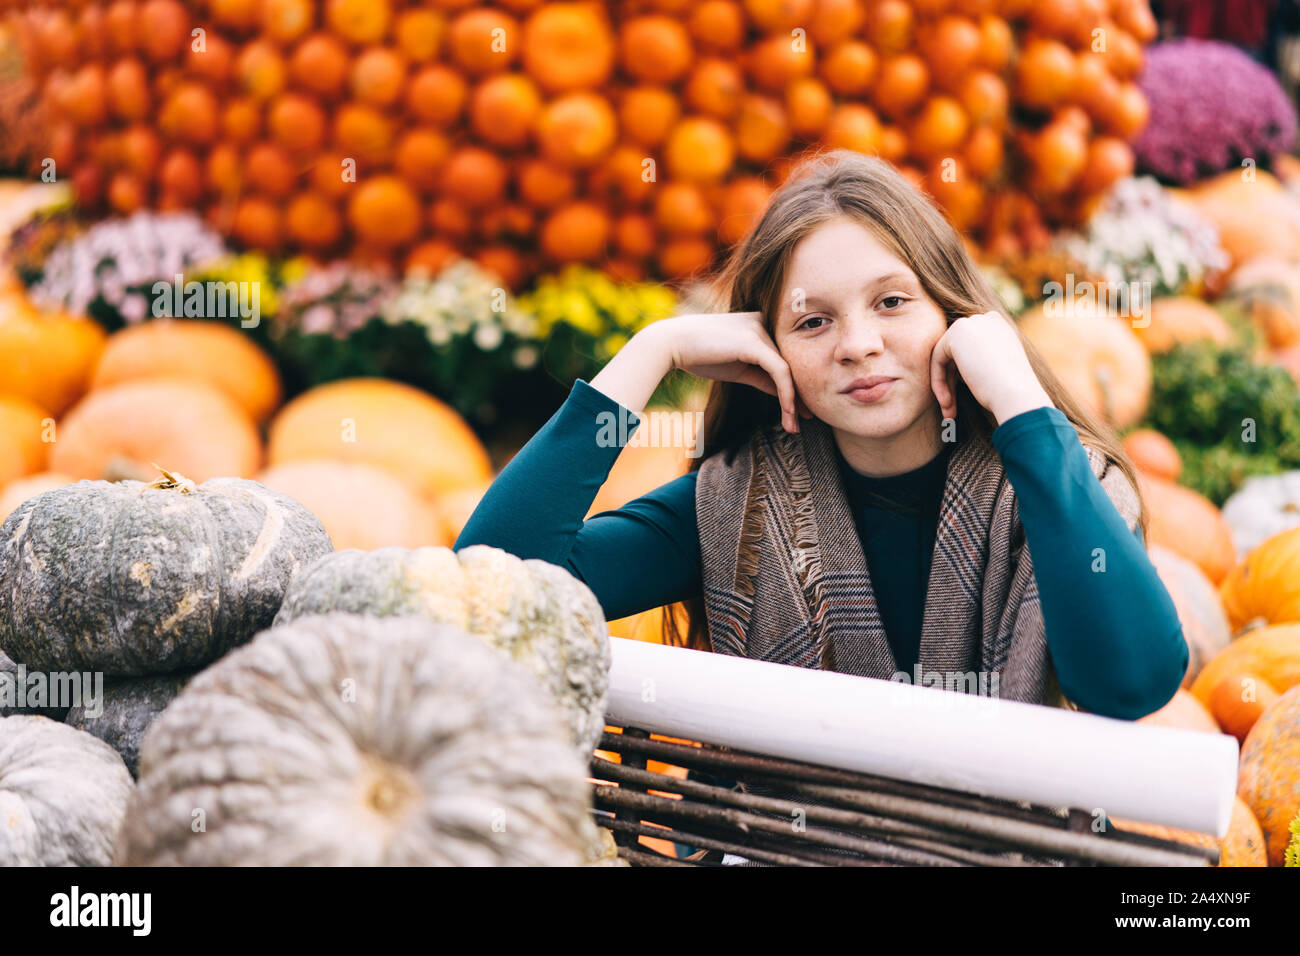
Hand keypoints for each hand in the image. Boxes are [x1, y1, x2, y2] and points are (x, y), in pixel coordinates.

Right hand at [660, 312, 812, 432]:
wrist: (671, 344)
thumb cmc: (700, 354)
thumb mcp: (738, 369)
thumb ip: (762, 377)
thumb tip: (785, 395)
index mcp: (761, 324)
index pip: (785, 358)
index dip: (796, 385)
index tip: (802, 411)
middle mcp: (765, 322)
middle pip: (791, 363)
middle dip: (800, 395)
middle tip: (808, 421)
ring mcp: (761, 329)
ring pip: (789, 369)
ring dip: (794, 401)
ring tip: (795, 426)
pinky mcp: (755, 342)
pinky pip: (780, 372)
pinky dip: (787, 395)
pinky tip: (788, 414)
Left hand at [929, 312, 1052, 424]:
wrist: (1017, 394)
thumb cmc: (1011, 393)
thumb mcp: (998, 373)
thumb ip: (980, 363)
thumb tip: (959, 367)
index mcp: (1002, 329)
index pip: (971, 350)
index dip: (962, 376)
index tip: (963, 399)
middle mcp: (988, 320)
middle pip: (956, 353)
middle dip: (951, 382)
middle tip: (951, 409)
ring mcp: (973, 323)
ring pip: (945, 357)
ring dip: (944, 386)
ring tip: (948, 412)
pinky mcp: (957, 332)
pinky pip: (937, 359)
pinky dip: (938, 381)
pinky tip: (946, 402)